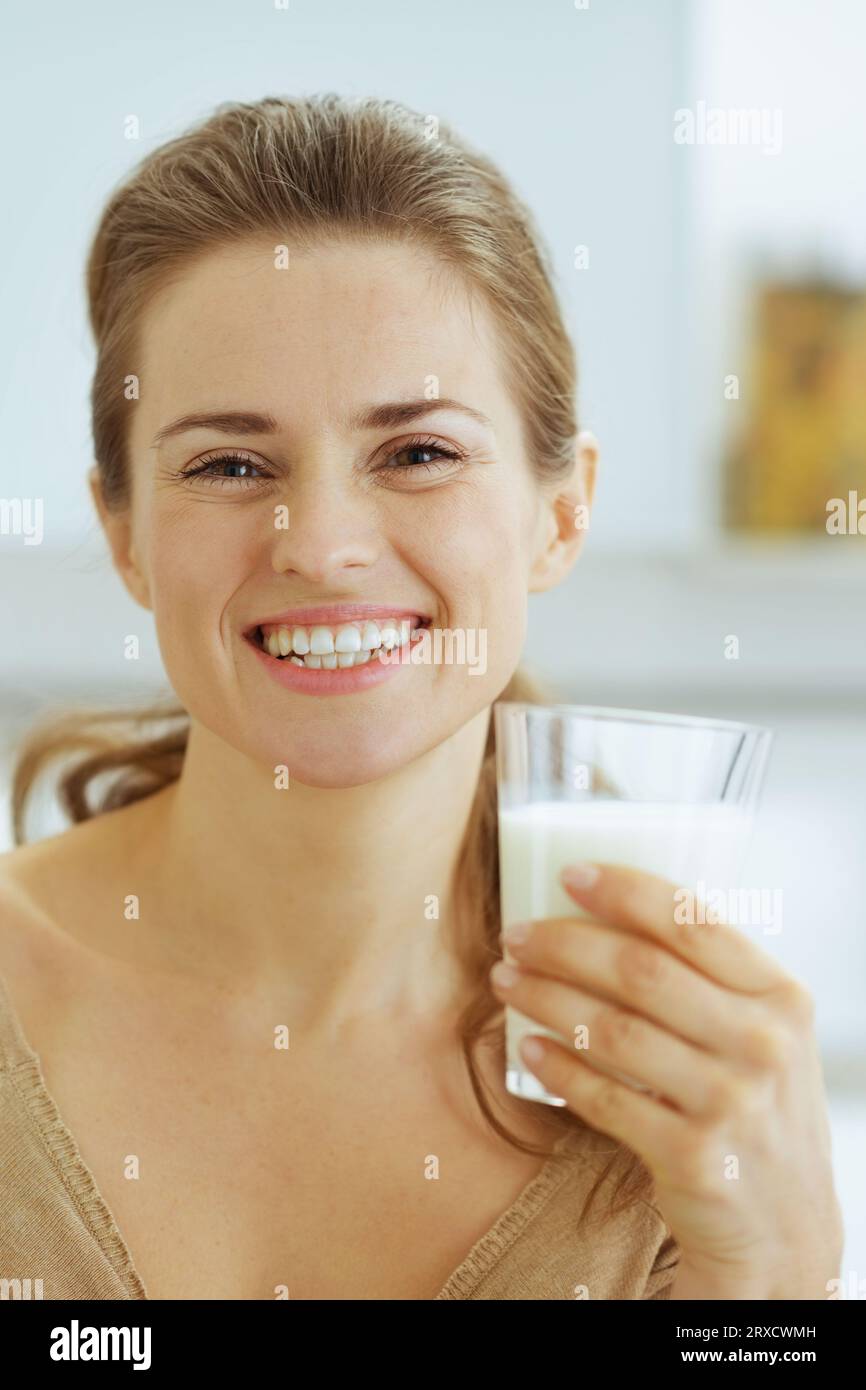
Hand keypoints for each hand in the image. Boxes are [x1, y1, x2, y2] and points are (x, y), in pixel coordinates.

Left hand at [490, 862, 844, 1299]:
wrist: (786, 1226)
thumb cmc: (759, 1109)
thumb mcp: (765, 1037)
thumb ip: (715, 984)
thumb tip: (614, 916)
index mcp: (781, 998)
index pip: (696, 922)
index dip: (626, 891)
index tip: (570, 875)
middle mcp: (762, 1045)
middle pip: (642, 971)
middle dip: (565, 944)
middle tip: (516, 935)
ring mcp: (729, 1103)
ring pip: (613, 1030)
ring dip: (547, 997)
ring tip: (507, 981)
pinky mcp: (692, 1157)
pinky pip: (605, 1099)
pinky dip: (559, 1068)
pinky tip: (527, 1048)